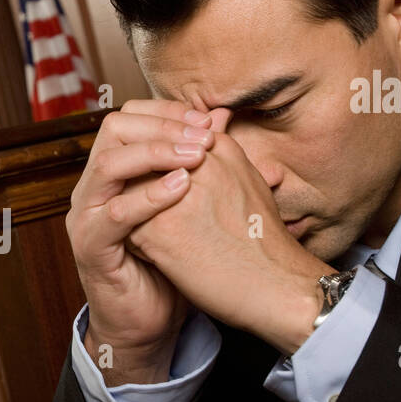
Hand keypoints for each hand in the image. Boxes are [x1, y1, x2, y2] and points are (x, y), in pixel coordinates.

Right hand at [65, 100, 219, 381]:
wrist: (151, 321)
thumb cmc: (170, 263)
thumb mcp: (189, 204)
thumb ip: (199, 160)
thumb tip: (221, 118)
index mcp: (113, 174)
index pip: (129, 119)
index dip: (167, 113)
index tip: (207, 119)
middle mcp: (92, 188)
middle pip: (113, 130)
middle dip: (162, 127)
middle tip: (203, 136)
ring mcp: (86, 216)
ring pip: (108, 165)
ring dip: (155, 154)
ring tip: (195, 156)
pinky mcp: (90, 247)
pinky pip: (114, 214)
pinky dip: (148, 197)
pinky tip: (181, 188)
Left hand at [128, 130, 334, 354]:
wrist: (276, 286)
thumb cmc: (263, 238)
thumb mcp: (247, 178)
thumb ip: (222, 147)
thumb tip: (215, 115)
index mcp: (216, 147)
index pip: (163, 140)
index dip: (158, 168)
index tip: (172, 195)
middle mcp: (193, 164)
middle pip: (140, 161)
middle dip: (139, 185)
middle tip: (162, 218)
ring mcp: (174, 194)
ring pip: (126, 190)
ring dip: (134, 212)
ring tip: (163, 237)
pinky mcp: (158, 228)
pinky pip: (124, 223)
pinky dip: (135, 239)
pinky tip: (159, 256)